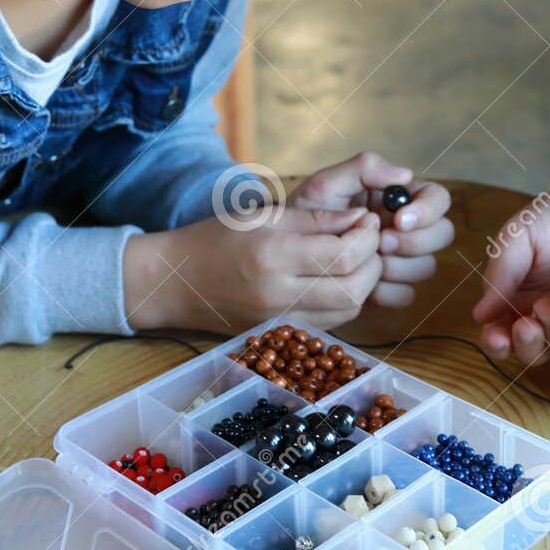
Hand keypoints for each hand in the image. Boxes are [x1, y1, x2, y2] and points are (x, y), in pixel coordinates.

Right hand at [126, 207, 381, 332]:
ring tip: (358, 258)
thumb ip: (315, 218)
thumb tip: (361, 218)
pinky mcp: (281, 333)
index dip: (367, 237)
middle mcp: (279, 294)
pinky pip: (331, 322)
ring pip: (348, 310)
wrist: (175, 282)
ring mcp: (280, 320)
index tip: (368, 220)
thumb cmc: (216, 238)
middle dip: (374, 262)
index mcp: (272, 256)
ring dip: (364, 283)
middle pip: (353, 289)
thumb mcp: (263, 216)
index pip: (342, 255)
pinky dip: (346, 300)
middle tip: (370, 240)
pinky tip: (339, 279)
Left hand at [289, 152, 452, 308]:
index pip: (438, 198)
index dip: (427, 211)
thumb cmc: (306, 211)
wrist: (284, 253)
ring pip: (426, 266)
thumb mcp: (328, 183)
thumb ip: (364, 169)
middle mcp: (407, 227)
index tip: (399, 219)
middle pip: (442, 234)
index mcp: (398, 198)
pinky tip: (364, 286)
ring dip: (398, 267)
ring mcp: (401, 259)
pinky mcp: (389, 287)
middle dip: (414, 242)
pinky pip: (407, 294)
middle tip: (382, 244)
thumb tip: (406, 174)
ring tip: (366, 262)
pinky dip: (387, 292)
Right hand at [472, 188, 549, 365]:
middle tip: (527, 325)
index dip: (496, 343)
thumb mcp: (518, 238)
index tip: (496, 336)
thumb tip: (478, 316)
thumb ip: (500, 274)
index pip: (500, 334)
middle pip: (530, 351)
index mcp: (516, 297)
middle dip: (525, 345)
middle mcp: (543, 313)